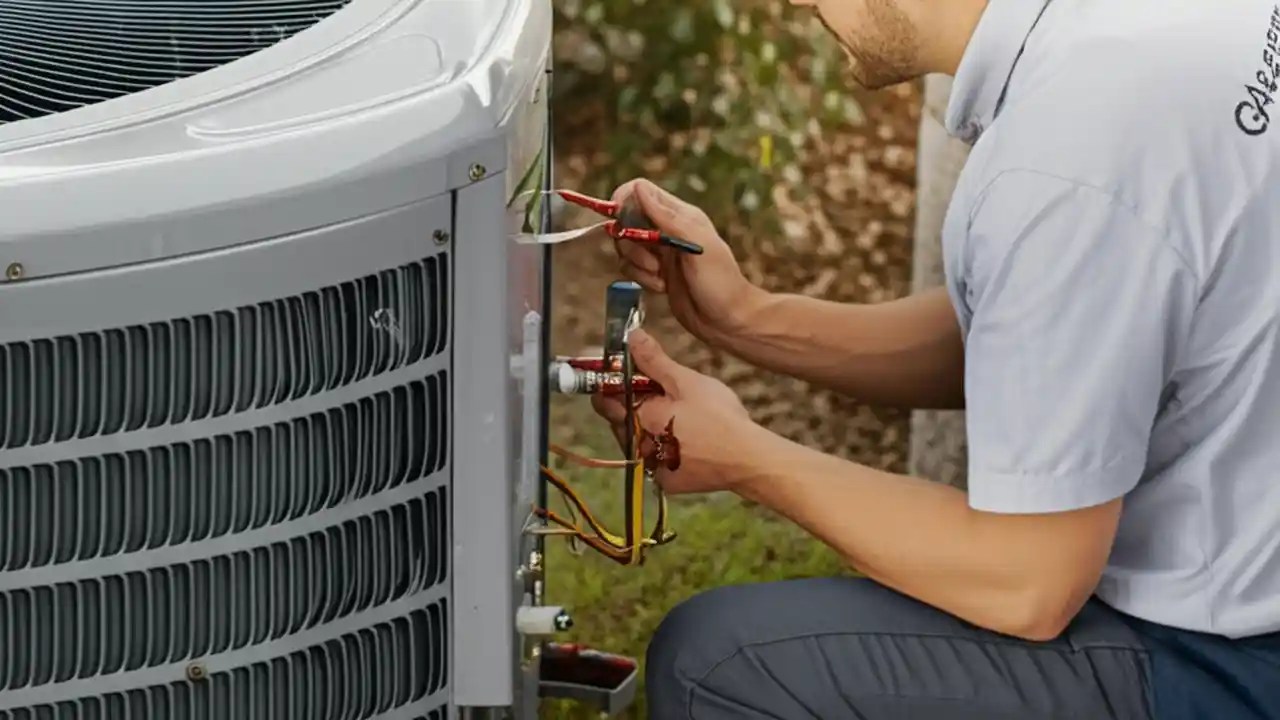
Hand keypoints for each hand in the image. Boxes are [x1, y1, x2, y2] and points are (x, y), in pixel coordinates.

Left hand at [591, 330, 756, 494]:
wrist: (747, 460)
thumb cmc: (718, 417)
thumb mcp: (686, 381)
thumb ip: (654, 360)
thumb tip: (632, 337)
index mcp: (638, 419)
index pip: (603, 399)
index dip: (609, 382)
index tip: (622, 371)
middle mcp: (637, 447)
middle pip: (620, 419)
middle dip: (631, 402)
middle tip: (658, 390)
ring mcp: (651, 468)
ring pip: (637, 440)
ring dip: (646, 425)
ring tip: (674, 414)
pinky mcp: (667, 481)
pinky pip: (655, 459)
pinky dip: (662, 447)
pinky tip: (683, 438)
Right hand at [609, 179, 764, 343]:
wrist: (727, 319)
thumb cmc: (719, 280)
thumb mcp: (695, 243)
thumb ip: (665, 216)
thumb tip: (637, 187)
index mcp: (679, 214)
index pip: (640, 191)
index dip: (624, 203)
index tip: (623, 225)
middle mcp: (666, 229)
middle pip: (626, 221)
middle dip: (631, 243)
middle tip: (654, 261)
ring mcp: (659, 251)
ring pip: (625, 246)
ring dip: (637, 264)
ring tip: (660, 276)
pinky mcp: (654, 272)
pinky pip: (630, 268)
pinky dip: (641, 278)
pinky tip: (662, 287)